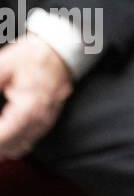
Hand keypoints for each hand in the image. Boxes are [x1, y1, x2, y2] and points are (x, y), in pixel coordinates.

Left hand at [0, 36, 72, 159]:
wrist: (65, 47)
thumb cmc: (36, 54)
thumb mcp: (4, 66)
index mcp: (28, 107)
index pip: (4, 138)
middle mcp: (40, 118)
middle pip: (10, 147)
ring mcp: (47, 119)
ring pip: (20, 147)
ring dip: (5, 147)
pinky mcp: (50, 118)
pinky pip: (31, 140)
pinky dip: (15, 143)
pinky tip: (6, 136)